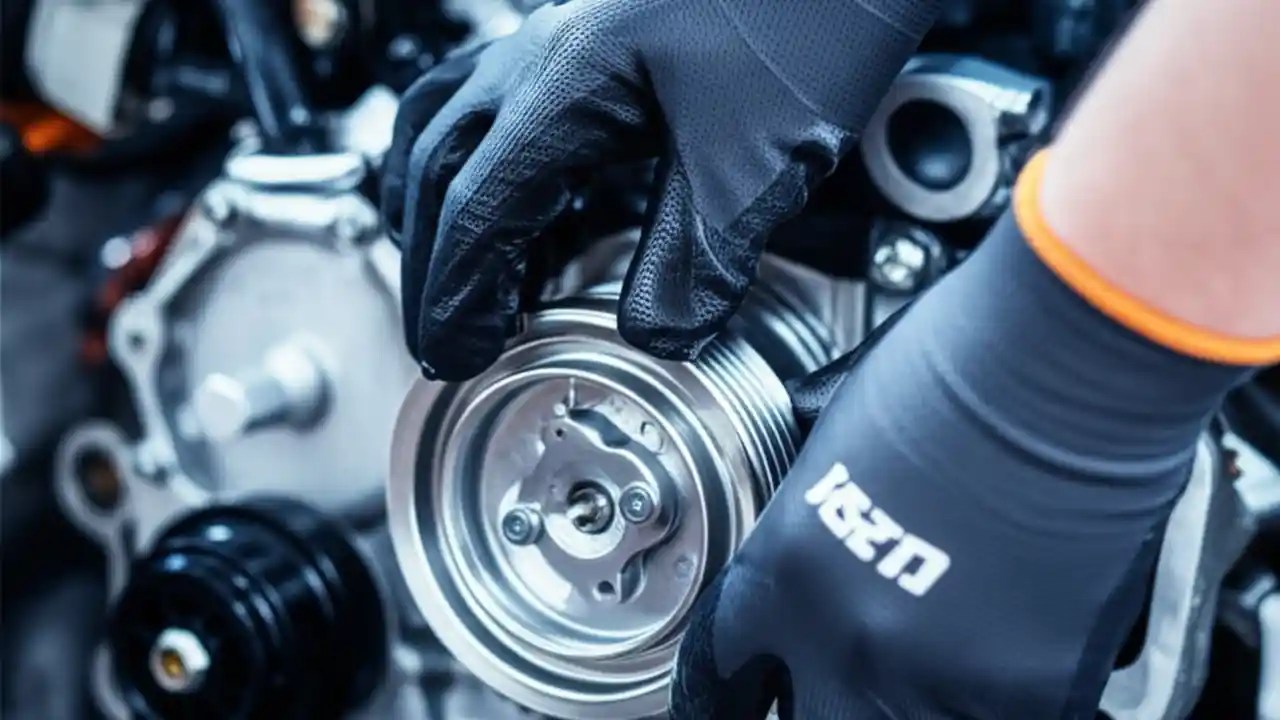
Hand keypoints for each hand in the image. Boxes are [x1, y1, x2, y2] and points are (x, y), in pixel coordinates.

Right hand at [381, 0, 939, 379]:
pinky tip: (523, 210)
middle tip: (446, 335)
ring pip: (447, 130)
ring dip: (440, 212)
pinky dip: (480, 170)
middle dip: (432, 264)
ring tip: (464, 280)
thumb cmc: (806, 20)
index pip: (474, 209)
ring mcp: (559, 43)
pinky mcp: (590, 45)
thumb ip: (695, 260)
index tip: (454, 354)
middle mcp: (541, 58)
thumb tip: (655, 336)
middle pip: (437, 171)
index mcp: (564, 85)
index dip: (456, 295)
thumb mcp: (753, 160)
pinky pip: (492, 109)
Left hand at [668, 211, 1239, 717]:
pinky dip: (996, 694)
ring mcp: (937, 671)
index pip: (721, 665)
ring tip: (945, 648)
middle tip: (846, 681)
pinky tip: (1007, 647)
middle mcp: (848, 633)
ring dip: (917, 698)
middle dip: (819, 705)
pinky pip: (996, 716)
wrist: (1073, 359)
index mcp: (788, 565)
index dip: (730, 686)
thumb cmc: (965, 360)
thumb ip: (812, 506)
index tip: (750, 690)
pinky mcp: (1026, 687)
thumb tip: (815, 517)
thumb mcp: (838, 429)